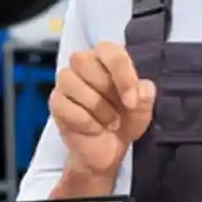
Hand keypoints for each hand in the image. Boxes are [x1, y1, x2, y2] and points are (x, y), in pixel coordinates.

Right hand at [50, 41, 155, 177]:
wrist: (107, 150)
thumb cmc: (123, 120)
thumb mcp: (142, 109)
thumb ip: (145, 95)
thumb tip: (140, 90)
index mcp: (104, 58)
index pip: (109, 51)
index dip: (122, 74)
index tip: (132, 100)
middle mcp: (81, 65)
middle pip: (84, 62)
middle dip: (107, 90)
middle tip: (120, 111)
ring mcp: (65, 83)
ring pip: (74, 84)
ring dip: (98, 109)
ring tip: (109, 122)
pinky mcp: (56, 103)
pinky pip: (66, 106)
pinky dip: (86, 122)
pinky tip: (94, 129)